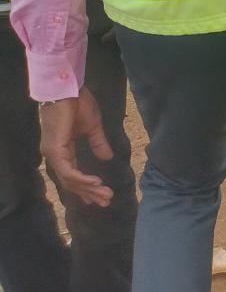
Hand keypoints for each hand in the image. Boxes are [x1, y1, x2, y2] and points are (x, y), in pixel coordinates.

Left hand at [40, 90, 113, 207]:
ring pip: (70, 180)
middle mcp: (54, 156)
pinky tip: (96, 182)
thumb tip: (107, 157)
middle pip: (71, 182)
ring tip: (105, 195)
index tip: (97, 198)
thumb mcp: (93, 126)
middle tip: (106, 202)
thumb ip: (98, 143)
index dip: (85, 187)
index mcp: (62, 150)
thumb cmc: (79, 104)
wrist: (68, 90)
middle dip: (89, 192)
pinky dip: (82, 178)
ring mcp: (53, 154)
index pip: (72, 174)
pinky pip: (68, 171)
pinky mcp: (55, 151)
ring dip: (88, 189)